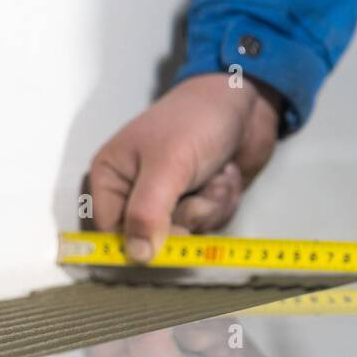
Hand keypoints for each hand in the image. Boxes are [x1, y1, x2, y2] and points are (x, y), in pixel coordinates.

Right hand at [87, 73, 281, 260]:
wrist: (245, 100)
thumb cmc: (197, 120)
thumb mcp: (168, 166)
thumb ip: (147, 213)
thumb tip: (137, 256)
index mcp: (112, 177)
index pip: (112, 231)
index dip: (141, 240)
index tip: (174, 234)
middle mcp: (136, 189)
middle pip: (155, 237)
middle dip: (189, 215)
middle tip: (201, 190)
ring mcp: (170, 195)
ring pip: (189, 230)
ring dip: (212, 206)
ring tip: (217, 174)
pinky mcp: (200, 197)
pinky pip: (211, 221)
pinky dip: (224, 201)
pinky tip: (227, 174)